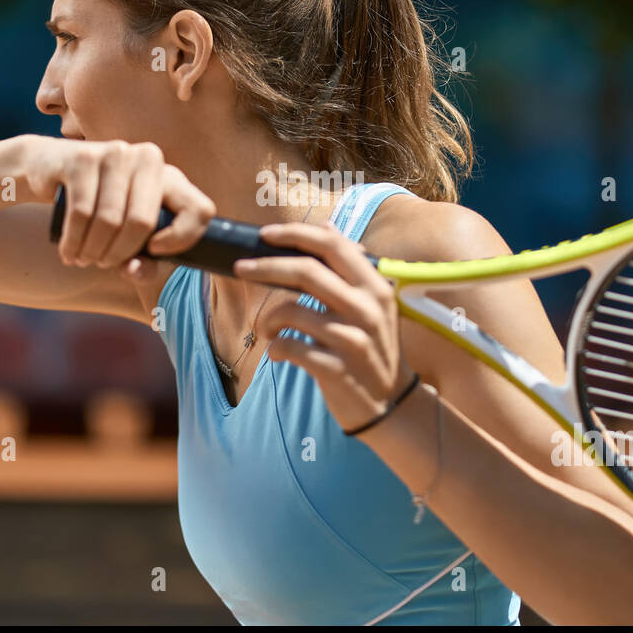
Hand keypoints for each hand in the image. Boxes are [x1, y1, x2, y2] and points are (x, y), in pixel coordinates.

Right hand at [19, 135, 215, 270]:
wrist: (47, 169)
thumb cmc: (98, 210)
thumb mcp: (127, 239)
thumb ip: (142, 263)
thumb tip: (134, 271)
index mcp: (171, 177)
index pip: (201, 210)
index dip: (183, 239)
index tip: (154, 251)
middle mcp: (149, 159)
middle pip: (144, 222)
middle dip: (119, 254)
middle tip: (102, 264)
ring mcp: (117, 153)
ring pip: (110, 220)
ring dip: (93, 251)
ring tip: (83, 259)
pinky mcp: (83, 157)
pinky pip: (82, 212)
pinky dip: (74, 242)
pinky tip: (69, 252)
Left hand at [235, 221, 413, 433]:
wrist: (392, 405)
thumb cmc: (374, 349)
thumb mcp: (375, 305)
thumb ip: (350, 269)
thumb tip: (326, 227)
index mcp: (375, 287)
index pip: (333, 245)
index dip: (295, 235)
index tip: (265, 234)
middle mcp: (367, 309)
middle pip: (306, 271)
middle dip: (265, 266)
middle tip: (240, 268)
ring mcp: (352, 339)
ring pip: (290, 311)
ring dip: (267, 319)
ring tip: (267, 329)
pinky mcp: (336, 369)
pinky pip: (289, 347)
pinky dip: (275, 348)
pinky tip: (278, 353)